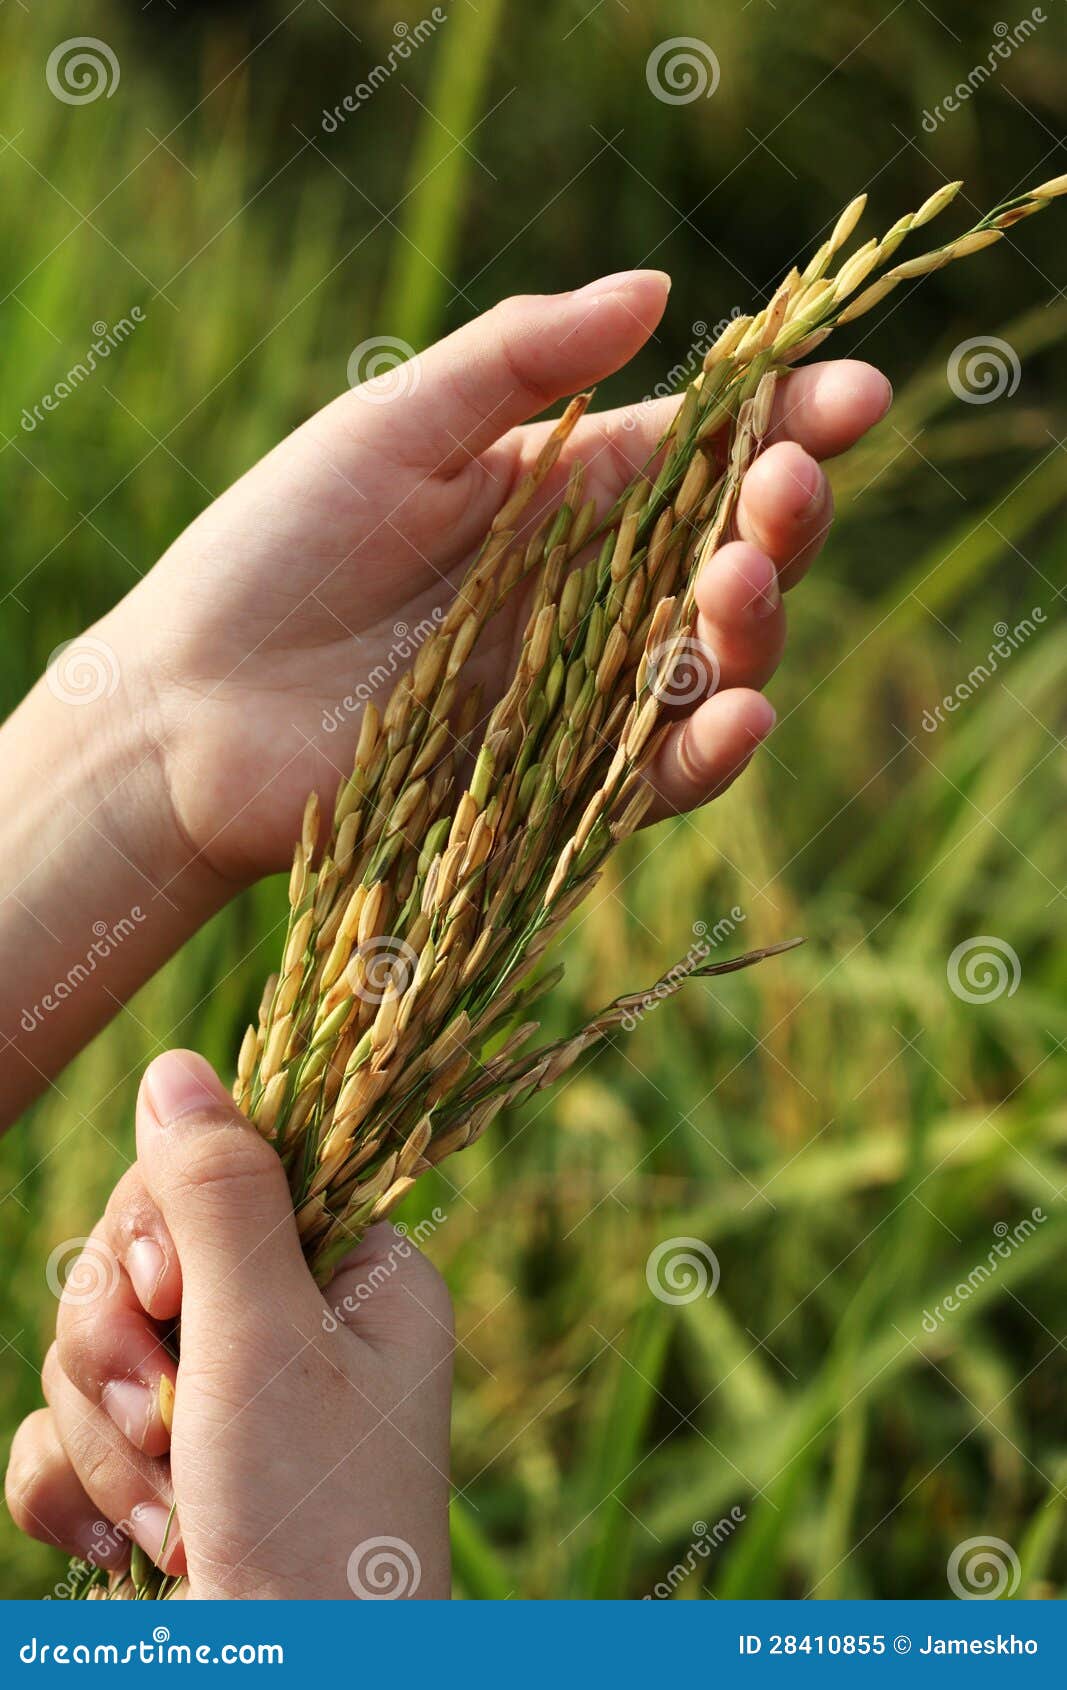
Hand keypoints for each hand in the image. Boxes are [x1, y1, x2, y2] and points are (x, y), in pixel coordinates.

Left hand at [0, 274, 888, 1127]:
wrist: (188, 704)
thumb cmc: (275, 549)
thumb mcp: (391, 427)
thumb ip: (519, 365)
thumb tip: (657, 288)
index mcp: (563, 491)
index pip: (701, 450)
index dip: (788, 420)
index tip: (856, 391)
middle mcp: (590, 588)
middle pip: (731, 553)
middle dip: (783, 517)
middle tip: (788, 485)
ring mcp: (578, 688)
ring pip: (713, 663)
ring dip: (755, 623)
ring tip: (737, 579)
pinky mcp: (554, 782)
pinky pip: (656, 773)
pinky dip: (708, 750)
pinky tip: (741, 714)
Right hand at [4, 1052, 452, 1598]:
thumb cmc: (312, 1524)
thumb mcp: (267, 1339)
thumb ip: (216, 1196)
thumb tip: (174, 1064)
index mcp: (349, 1268)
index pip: (222, 1168)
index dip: (162, 1226)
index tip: (171, 1295)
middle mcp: (292, 1323)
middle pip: (141, 1257)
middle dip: (123, 1349)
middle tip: (168, 1418)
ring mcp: (224, 1401)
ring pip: (93, 1346)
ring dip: (109, 1436)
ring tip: (171, 1511)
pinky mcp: (165, 1473)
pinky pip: (65, 1432)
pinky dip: (78, 1490)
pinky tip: (128, 1546)